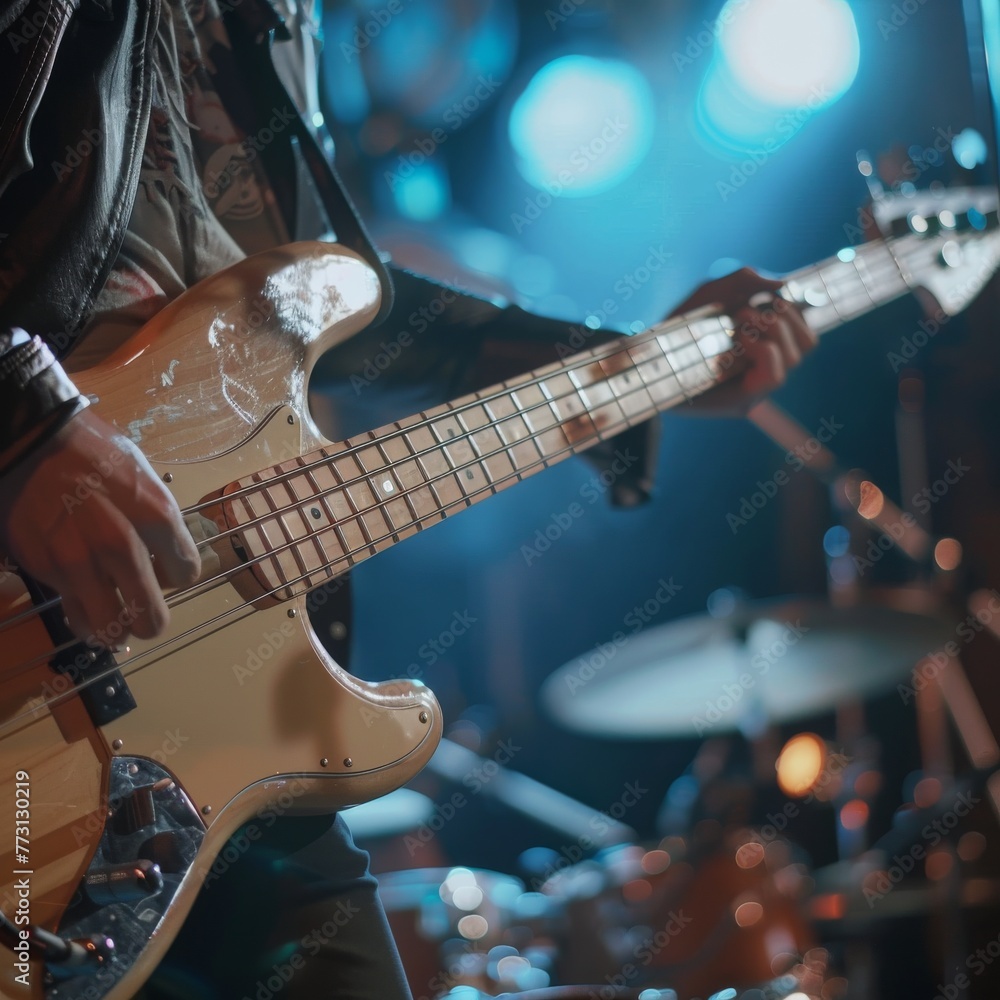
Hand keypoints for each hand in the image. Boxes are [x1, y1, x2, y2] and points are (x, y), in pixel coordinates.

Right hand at [0, 408, 200, 642]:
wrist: (31, 443)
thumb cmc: (92, 453)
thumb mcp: (141, 475)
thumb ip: (158, 517)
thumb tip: (166, 552)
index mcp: (154, 514)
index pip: (186, 572)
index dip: (180, 576)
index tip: (169, 573)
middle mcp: (121, 543)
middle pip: (151, 613)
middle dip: (153, 620)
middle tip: (148, 617)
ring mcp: (81, 561)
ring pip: (110, 626)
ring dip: (118, 632)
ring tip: (118, 628)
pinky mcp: (47, 570)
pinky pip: (74, 612)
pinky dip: (83, 621)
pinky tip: (88, 616)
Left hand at [670, 267, 816, 414]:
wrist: (649, 356)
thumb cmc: (681, 326)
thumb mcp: (712, 293)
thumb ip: (744, 281)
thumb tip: (781, 285)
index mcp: (766, 346)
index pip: (806, 333)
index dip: (796, 310)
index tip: (769, 296)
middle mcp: (765, 369)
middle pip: (808, 343)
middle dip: (786, 316)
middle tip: (751, 308)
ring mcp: (756, 389)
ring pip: (794, 359)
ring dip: (774, 330)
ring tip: (741, 318)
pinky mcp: (742, 402)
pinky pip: (774, 378)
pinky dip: (763, 349)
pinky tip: (738, 338)